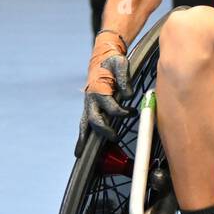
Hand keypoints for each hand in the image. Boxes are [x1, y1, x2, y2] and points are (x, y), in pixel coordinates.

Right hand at [75, 32, 133, 156]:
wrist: (102, 60)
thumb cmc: (112, 62)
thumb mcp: (120, 64)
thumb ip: (124, 78)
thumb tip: (128, 95)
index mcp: (98, 89)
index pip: (110, 106)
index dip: (121, 111)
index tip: (133, 112)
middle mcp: (91, 99)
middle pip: (94, 119)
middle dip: (103, 130)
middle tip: (115, 137)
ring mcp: (88, 105)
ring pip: (84, 124)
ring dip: (83, 138)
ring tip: (80, 153)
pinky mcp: (89, 108)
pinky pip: (84, 124)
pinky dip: (82, 136)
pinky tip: (80, 149)